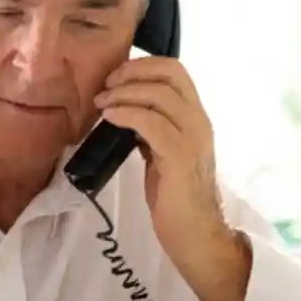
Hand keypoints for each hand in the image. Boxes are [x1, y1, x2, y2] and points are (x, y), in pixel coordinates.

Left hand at [93, 57, 239, 276]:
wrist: (196, 234)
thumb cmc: (176, 198)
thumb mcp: (161, 154)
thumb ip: (151, 131)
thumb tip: (125, 111)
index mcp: (195, 118)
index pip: (176, 71)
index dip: (143, 65)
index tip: (115, 77)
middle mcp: (199, 121)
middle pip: (170, 72)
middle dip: (132, 71)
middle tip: (106, 85)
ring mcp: (193, 137)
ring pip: (159, 93)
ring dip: (124, 92)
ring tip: (101, 103)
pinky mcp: (180, 156)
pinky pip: (151, 122)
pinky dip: (126, 113)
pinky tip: (109, 118)